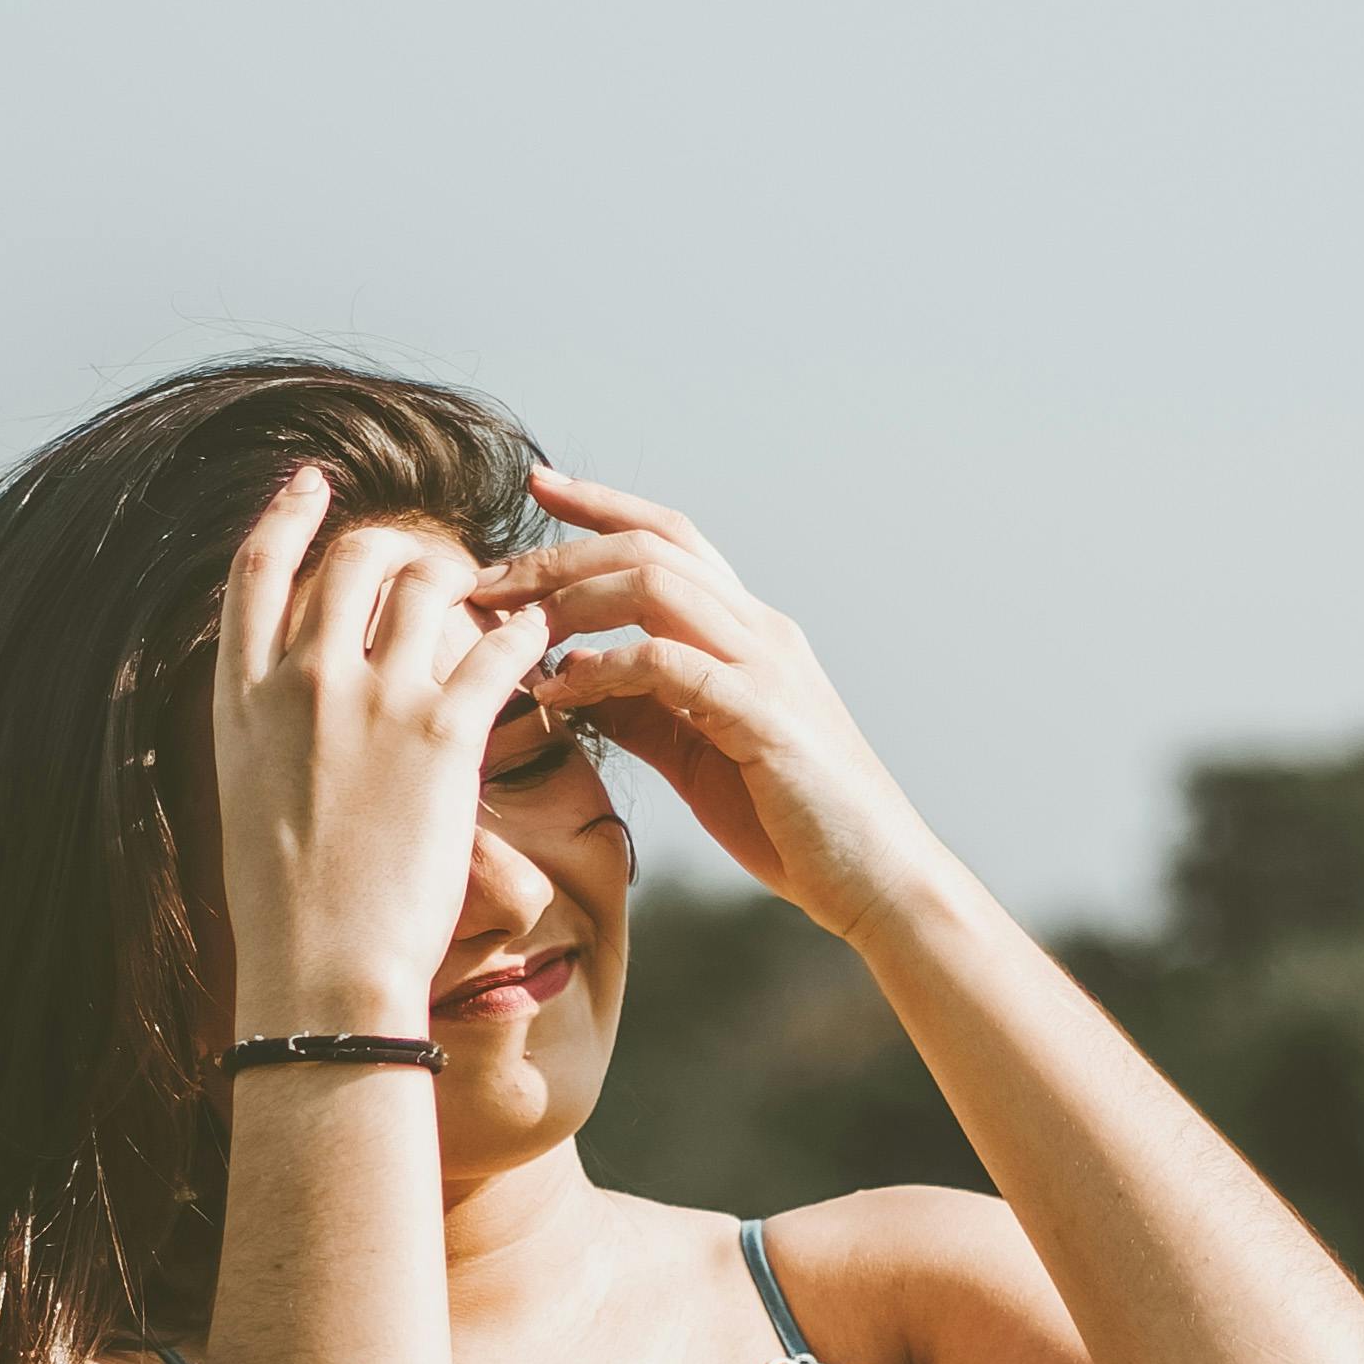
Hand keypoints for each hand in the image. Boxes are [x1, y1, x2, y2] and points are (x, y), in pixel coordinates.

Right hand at [211, 470, 548, 1030]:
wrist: (320, 970)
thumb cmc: (284, 907)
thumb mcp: (246, 795)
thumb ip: (268, 728)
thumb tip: (295, 696)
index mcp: (242, 697)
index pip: (256, 571)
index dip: (287, 513)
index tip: (313, 483)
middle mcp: (302, 681)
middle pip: (354, 560)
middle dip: (399, 549)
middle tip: (434, 566)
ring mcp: (373, 702)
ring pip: (429, 587)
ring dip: (468, 583)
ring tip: (496, 598)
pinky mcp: (444, 735)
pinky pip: (497, 649)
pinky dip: (525, 634)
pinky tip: (540, 636)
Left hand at [517, 468, 937, 938]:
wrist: (875, 880)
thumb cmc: (789, 821)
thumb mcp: (698, 752)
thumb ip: (642, 708)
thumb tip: (573, 674)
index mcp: (750, 632)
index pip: (671, 538)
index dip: (603, 506)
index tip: (538, 483)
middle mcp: (762, 631)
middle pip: (651, 548)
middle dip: (560, 552)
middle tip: (488, 575)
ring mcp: (768, 667)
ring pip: (657, 586)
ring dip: (572, 599)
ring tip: (511, 630)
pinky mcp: (764, 717)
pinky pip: (668, 665)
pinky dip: (603, 670)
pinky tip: (559, 692)